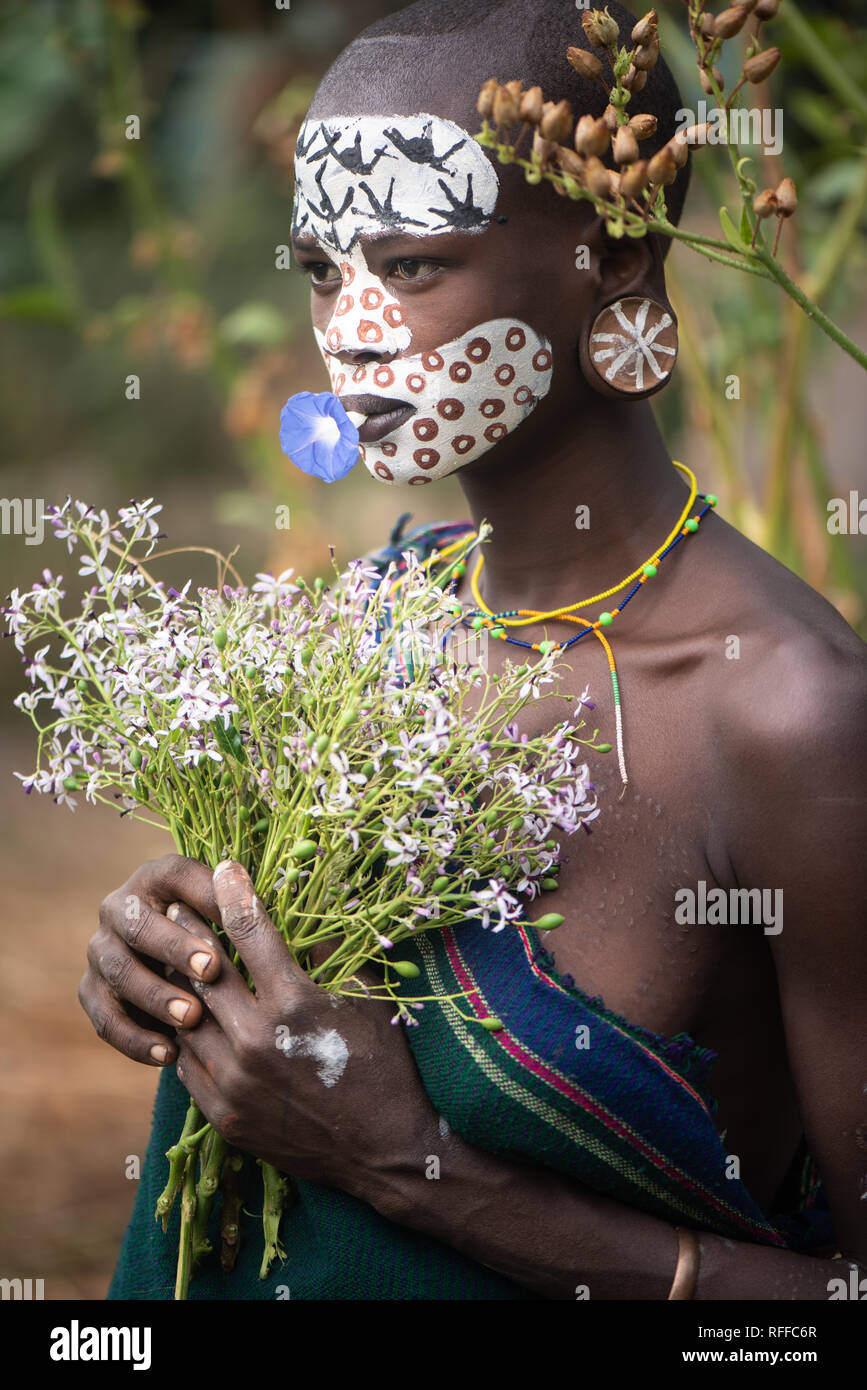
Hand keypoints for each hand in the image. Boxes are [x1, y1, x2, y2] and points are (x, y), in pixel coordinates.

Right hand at [79, 854, 222, 1065]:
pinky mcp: (91, 990)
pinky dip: (135, 1039)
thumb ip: (240, 913)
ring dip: (156, 996)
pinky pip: (106, 1017)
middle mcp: (120, 907)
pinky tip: (168, 1055)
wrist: (178, 972)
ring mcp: (101, 949)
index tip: (235, 925)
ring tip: (192, 1019)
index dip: (205, 900)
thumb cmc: (220, 939)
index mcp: (157, 878)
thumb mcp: (231, 922)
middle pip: (139, 924)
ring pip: (120, 971)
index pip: (176, 878)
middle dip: (175, 948)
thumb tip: (255, 908)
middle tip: (211, 972)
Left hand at [169, 860, 438, 1200]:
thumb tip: (308, 910)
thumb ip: (331, 956)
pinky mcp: (224, 1115)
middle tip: (179, 906)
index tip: (224, 866)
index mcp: (295, 1004)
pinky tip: (188, 1017)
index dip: (235, 894)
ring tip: (173, 960)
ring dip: (178, 986)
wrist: (385, 1151)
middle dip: (190, 933)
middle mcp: (256, 1042)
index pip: (251, 933)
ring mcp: (234, 1082)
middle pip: (204, 971)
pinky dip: (185, 1036)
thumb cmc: (385, 1066)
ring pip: (186, 1019)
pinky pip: (186, 1064)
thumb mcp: (367, 1000)